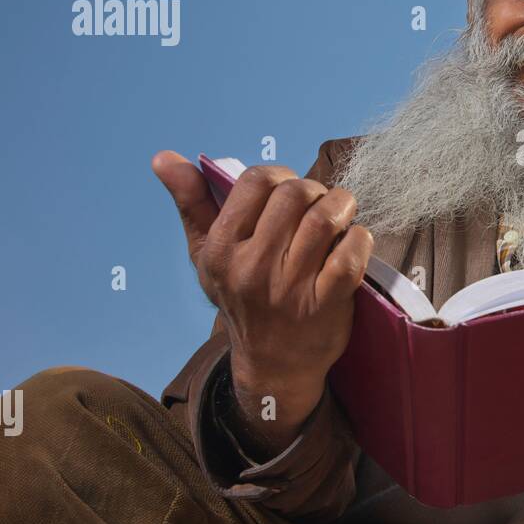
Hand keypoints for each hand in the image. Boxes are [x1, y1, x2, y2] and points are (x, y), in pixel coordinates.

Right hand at [152, 150, 373, 455]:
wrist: (273, 365)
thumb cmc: (241, 299)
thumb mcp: (207, 255)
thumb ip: (191, 203)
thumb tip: (164, 158)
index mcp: (222, 249)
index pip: (256, 181)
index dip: (280, 176)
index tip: (286, 193)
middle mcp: (253, 268)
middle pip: (295, 194)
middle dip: (313, 190)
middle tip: (317, 204)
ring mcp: (291, 288)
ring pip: (325, 217)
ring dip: (341, 206)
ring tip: (339, 216)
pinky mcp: (327, 303)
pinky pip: (352, 252)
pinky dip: (359, 237)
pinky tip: (351, 242)